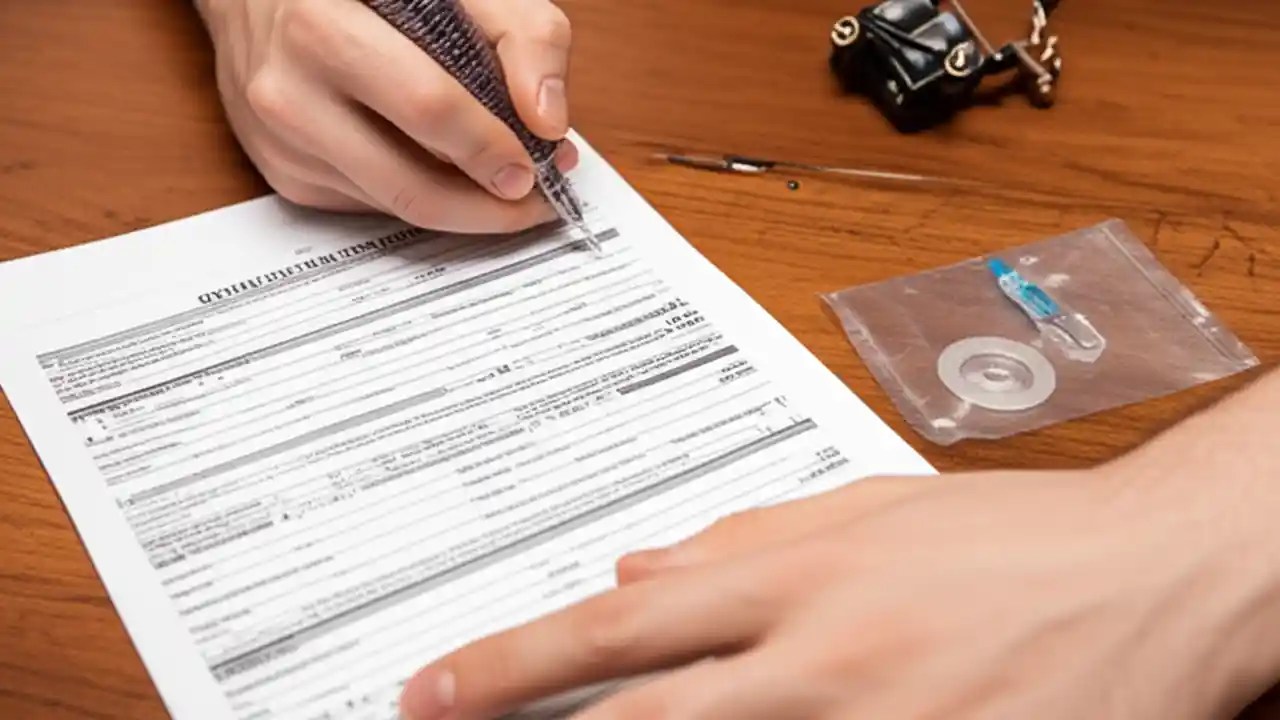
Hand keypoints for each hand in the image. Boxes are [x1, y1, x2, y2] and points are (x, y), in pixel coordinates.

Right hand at [196, 0, 577, 232]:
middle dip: (489, 204)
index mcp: (324, 23)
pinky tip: (447, 174)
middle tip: (536, 202)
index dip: (492, 145)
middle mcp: (289, 88)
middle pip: (412, 181)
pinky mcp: (281, 172)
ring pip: (395, 205)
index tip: (544, 164)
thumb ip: (522, 34)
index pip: (427, 107)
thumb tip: (550, 122)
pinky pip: (371, 204)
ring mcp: (279, 139)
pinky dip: (420, 196)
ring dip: (464, 210)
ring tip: (506, 193)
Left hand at [399, 462, 1278, 718]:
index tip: (433, 690)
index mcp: (798, 576)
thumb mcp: (873, 510)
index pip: (619, 625)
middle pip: (639, 712)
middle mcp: (820, 655)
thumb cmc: (1015, 537)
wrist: (1152, 578)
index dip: (509, 664)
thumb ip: (748, 538)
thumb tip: (639, 564)